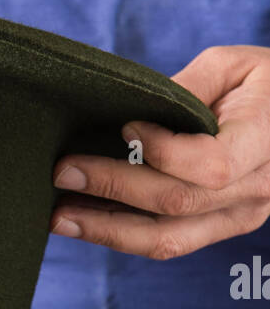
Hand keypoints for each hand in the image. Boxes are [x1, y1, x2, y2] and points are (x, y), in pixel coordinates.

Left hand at [50, 44, 269, 257]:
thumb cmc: (265, 82)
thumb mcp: (232, 66)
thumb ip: (188, 89)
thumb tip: (132, 114)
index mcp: (265, 142)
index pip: (208, 165)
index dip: (161, 151)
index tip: (125, 127)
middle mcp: (255, 190)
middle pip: (175, 204)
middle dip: (112, 188)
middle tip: (62, 172)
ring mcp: (239, 217)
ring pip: (166, 239)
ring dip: (106, 229)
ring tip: (59, 217)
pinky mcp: (219, 229)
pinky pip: (168, 243)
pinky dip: (121, 235)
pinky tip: (86, 222)